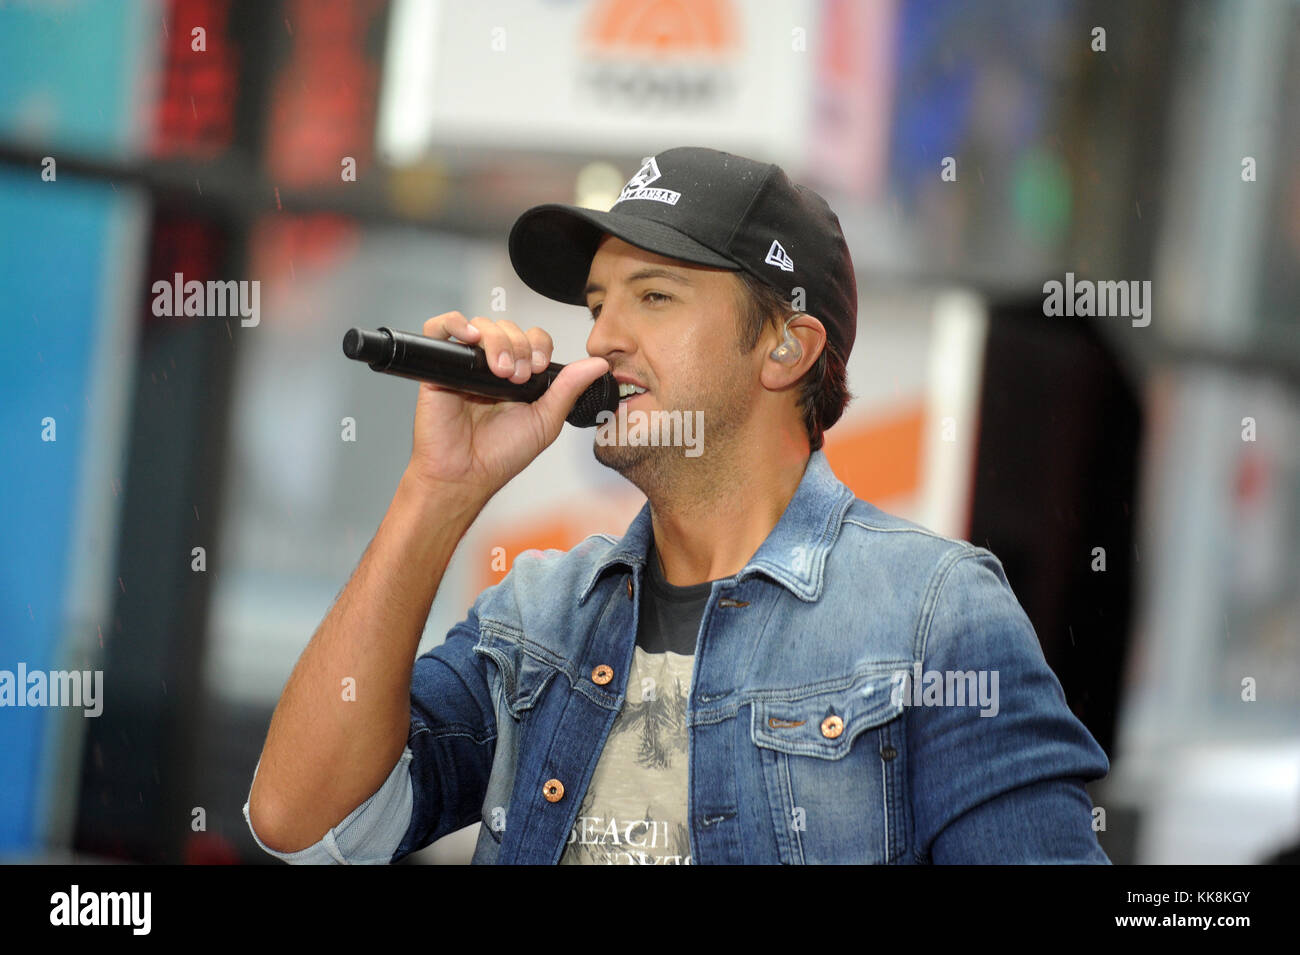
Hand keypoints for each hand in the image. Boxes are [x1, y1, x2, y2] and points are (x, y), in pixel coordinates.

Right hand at [403, 311, 608, 502]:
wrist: (465, 473)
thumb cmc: (500, 455)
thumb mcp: (545, 420)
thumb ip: (569, 389)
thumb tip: (598, 365)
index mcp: (519, 376)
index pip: (532, 338)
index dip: (538, 345)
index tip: (538, 368)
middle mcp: (492, 366)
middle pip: (508, 327)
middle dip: (520, 347)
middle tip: (518, 377)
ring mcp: (466, 364)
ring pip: (482, 325)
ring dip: (498, 341)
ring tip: (500, 373)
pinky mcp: (438, 364)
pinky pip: (440, 328)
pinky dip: (454, 324)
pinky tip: (470, 338)